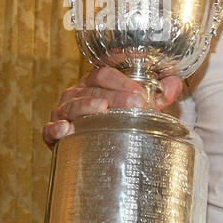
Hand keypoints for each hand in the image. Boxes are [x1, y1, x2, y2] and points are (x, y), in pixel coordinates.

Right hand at [41, 67, 183, 146]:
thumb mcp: (139, 105)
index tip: (142, 94)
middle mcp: (75, 94)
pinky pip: (49, 129)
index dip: (122, 82)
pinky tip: (65, 129)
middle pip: (92, 90)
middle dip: (114, 96)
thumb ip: (159, 92)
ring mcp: (62, 113)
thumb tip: (173, 85)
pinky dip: (54, 129)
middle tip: (135, 104)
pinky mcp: (53, 134)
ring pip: (71, 106)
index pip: (104, 75)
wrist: (93, 147)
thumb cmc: (115, 119)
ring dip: (86, 106)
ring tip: (102, 109)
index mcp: (93, 84)